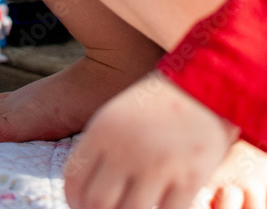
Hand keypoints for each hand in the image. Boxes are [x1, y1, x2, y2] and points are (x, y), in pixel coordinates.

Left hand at [64, 71, 238, 208]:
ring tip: (136, 208)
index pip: (74, 181)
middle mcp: (126, 147)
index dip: (76, 201)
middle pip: (98, 203)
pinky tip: (163, 207)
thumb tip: (83, 192)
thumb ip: (100, 150)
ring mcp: (158, 164)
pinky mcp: (189, 177)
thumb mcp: (117, 116)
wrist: (205, 82)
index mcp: (103, 130)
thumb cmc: (157, 104)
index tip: (84, 206)